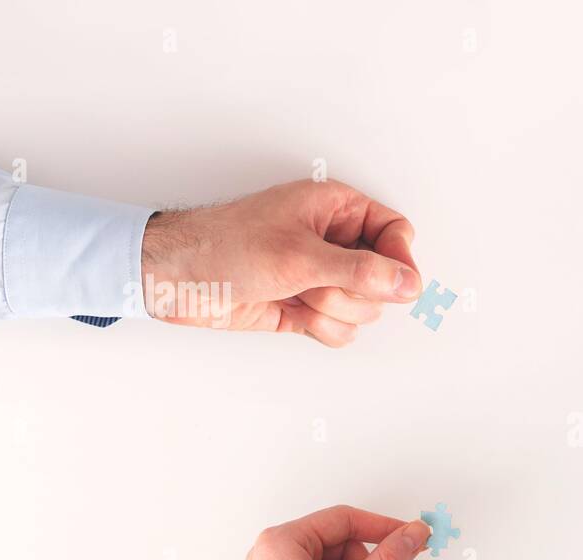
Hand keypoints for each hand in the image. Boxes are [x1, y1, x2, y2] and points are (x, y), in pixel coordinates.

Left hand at [140, 180, 422, 346]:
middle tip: (315, 280)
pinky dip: (321, 328)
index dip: (400, 261)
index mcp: (336, 209)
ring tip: (295, 293)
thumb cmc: (222, 246)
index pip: (396, 232)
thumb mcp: (301, 257)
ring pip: (363, 309)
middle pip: (384, 279)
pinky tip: (292, 312)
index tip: (395, 284)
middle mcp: (333, 242)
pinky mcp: (308, 306)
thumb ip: (362, 271)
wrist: (175, 278)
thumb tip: (407, 282)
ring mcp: (322, 276)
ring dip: (331, 311)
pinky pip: (341, 328)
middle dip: (350, 291)